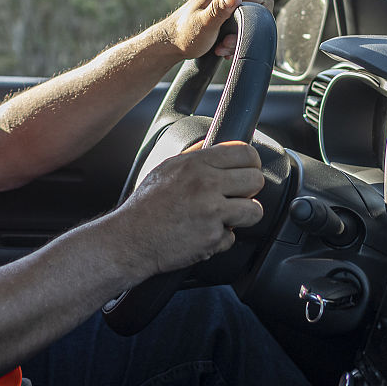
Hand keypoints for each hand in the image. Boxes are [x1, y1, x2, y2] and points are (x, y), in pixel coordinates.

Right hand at [113, 141, 264, 276]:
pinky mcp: (213, 238)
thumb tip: (215, 146)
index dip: (252, 162)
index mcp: (195, 164)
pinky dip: (220, 238)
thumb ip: (194, 156)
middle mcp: (206, 184)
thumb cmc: (145, 205)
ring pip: (254, 211)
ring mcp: (211, 212)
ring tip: (224, 217)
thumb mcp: (166, 168)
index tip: (249, 169)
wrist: (130, 238)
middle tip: (237, 196)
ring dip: (242, 216)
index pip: (245, 152)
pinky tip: (203, 233)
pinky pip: (233, 237)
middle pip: (256, 180)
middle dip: (250, 190)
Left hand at [160, 0, 272, 59]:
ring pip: (247, 21)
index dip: (260, 21)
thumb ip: (220, 9)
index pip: (264, 0)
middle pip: (256, 12)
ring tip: (221, 48)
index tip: (243, 35)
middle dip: (245, 33)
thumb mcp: (205, 24)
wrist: (169, 43)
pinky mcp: (221, 9)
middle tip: (226, 45)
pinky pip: (238, 24)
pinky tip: (220, 47)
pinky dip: (232, 38)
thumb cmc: (185, 35)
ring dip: (237, 38)